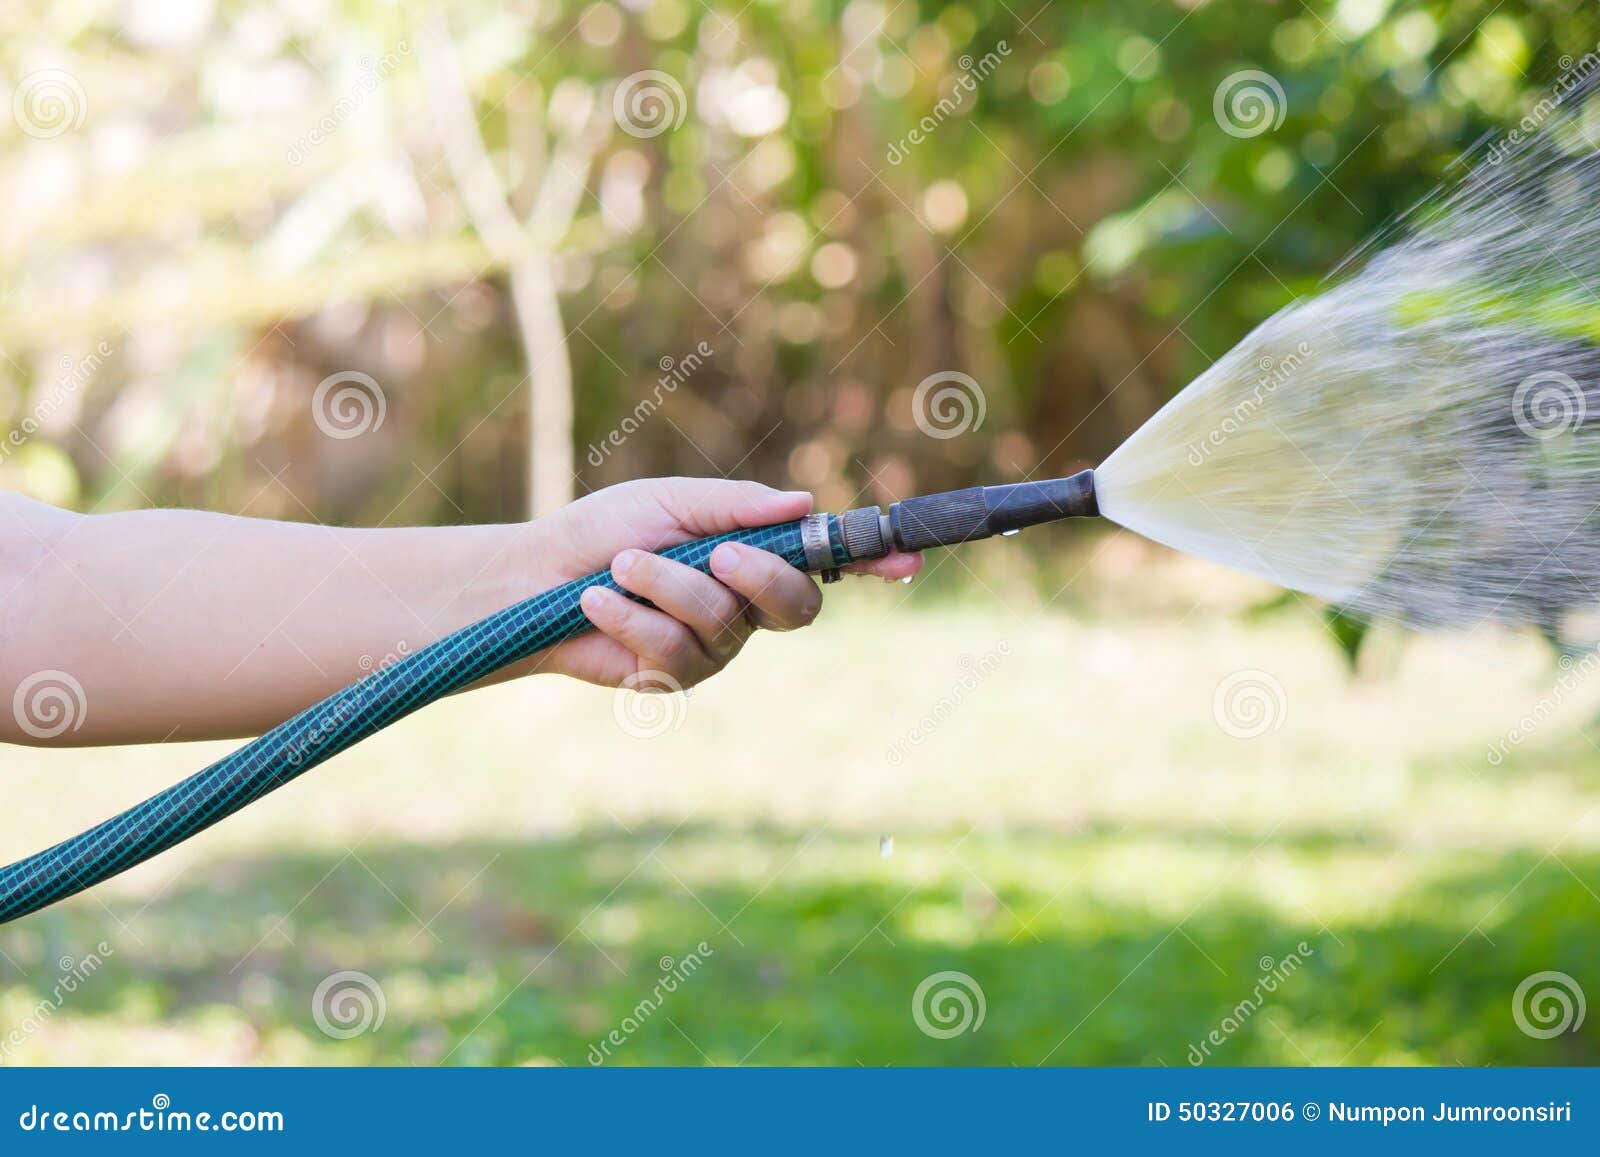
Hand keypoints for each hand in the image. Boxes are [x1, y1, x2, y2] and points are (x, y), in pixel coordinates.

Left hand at [523, 478, 921, 689]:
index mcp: (755, 557)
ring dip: (665, 585)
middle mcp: (746, 607)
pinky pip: (674, 651)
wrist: (535, 577)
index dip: (872, 563)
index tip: (907, 559)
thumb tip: (804, 503)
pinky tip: (597, 601)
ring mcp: (714, 648)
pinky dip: (631, 617)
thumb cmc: (604, 531)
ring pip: (721, 621)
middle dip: (762, 576)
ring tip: (619, 566)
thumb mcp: (671, 502)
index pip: (825, 563)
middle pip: (797, 607)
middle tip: (718, 553)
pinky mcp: (672, 678)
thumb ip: (736, 506)